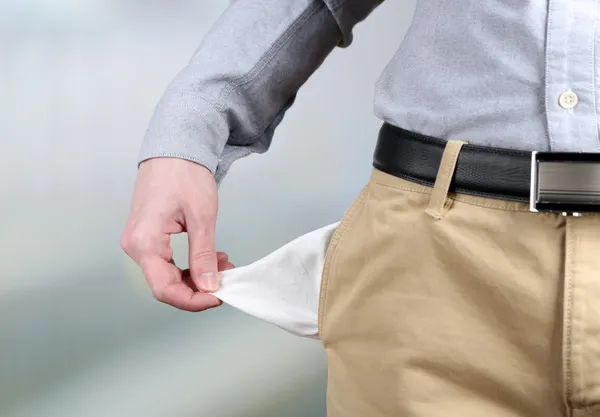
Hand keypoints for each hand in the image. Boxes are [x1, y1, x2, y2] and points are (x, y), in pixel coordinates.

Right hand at [120, 158, 230, 311]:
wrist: (174, 150)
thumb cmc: (184, 175)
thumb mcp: (201, 217)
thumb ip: (203, 255)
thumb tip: (209, 286)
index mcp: (144, 242)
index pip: (165, 289)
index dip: (194, 300)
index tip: (219, 296)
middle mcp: (135, 246)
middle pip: (165, 285)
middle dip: (199, 288)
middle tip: (227, 278)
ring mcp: (139, 242)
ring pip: (167, 276)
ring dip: (196, 277)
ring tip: (223, 264)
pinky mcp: (147, 237)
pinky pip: (166, 263)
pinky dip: (189, 265)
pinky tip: (210, 257)